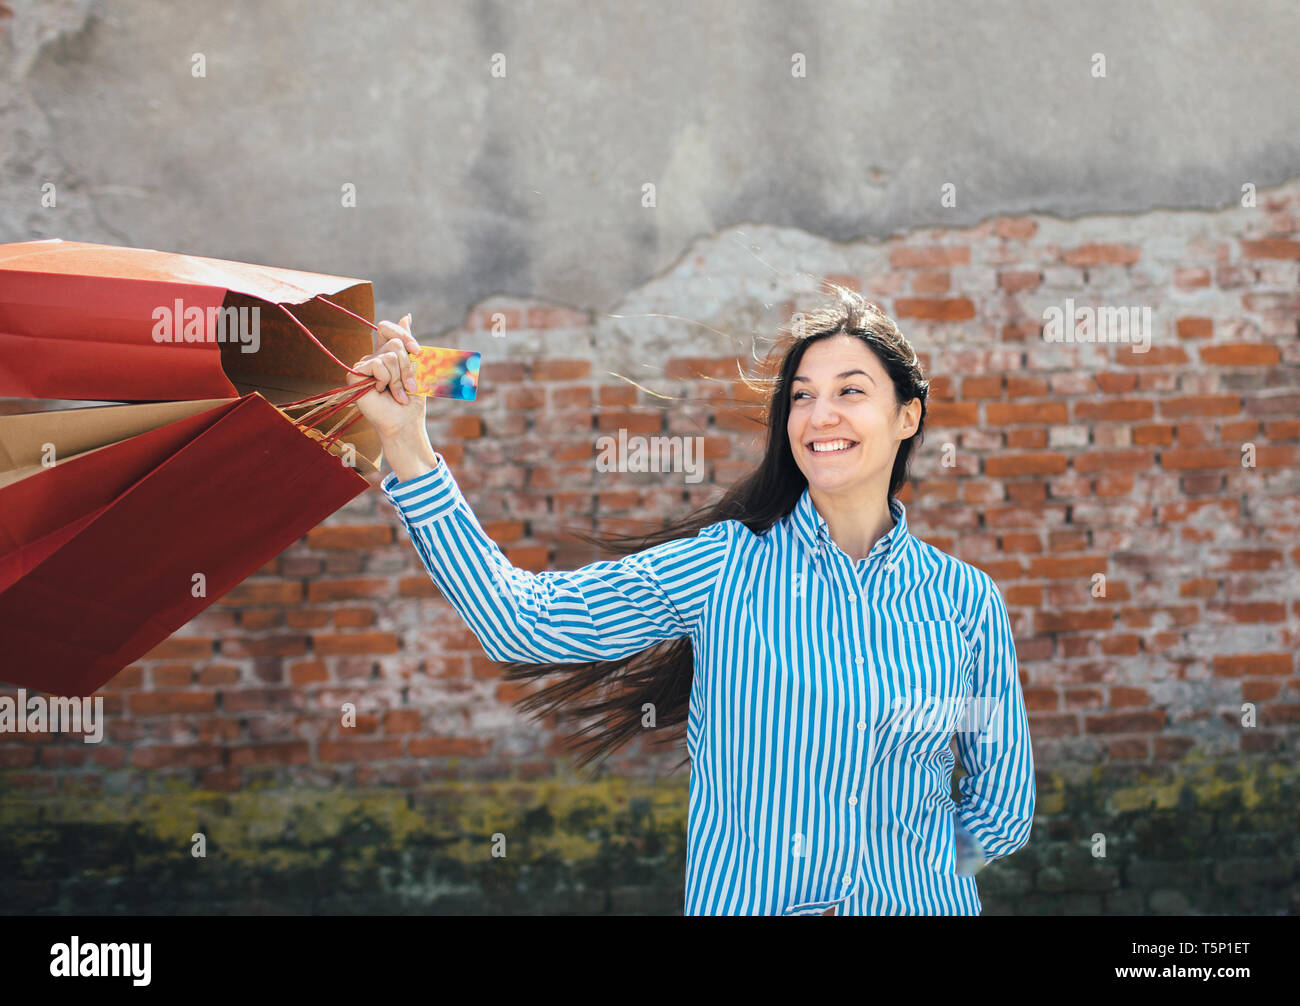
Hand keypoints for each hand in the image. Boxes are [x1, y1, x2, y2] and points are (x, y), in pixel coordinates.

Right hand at [350, 314, 424, 439]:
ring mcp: (363, 366)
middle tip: (410, 385)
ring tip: (398, 394)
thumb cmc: (411, 400)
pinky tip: (382, 392)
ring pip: (389, 355)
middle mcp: (373, 357)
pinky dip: (386, 380)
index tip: (418, 352)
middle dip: (408, 366)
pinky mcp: (355, 375)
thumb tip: (406, 315)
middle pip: (394, 343)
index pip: (388, 328)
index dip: (404, 335)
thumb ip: (408, 344)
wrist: (405, 421)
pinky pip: (377, 364)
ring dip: (399, 378)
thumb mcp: (415, 368)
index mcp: (386, 354)